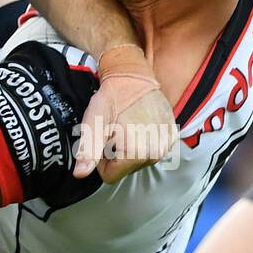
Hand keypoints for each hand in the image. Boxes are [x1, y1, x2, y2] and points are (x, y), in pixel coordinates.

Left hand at [74, 45, 177, 182]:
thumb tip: (80, 174)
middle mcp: (156, 152)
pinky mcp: (172, 137)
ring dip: (130, 148)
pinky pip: (151, 150)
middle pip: (126, 170)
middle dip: (116, 154)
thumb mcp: (94, 123)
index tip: (103, 140)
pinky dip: (143, 141)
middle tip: (115, 130)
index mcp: (137, 152)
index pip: (111, 176)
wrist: (133, 76)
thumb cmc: (112, 98)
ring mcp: (166, 145)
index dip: (101, 160)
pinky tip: (139, 125)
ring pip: (139, 162)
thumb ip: (88, 150)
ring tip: (127, 126)